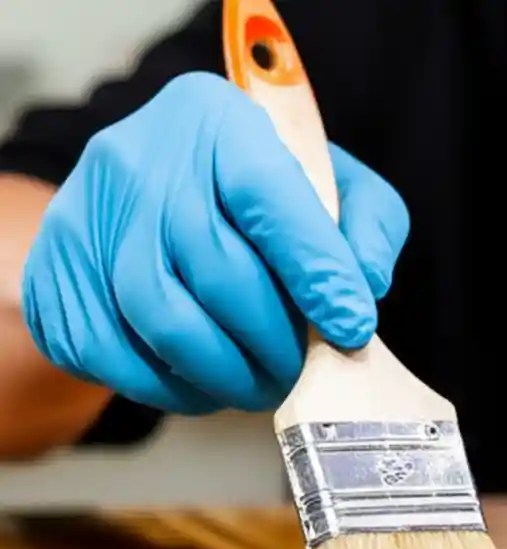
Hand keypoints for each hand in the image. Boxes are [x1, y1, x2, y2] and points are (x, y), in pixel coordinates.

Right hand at [21, 71, 408, 413]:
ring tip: (266, 386)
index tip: (352, 326)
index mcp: (217, 120)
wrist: (166, 192)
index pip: (266, 194)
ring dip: (225, 371)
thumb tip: (362, 287)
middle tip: (306, 369)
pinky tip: (210, 385)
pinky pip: (113, 353)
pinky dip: (172, 387)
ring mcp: (85, 217)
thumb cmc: (269, 196)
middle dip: (274, 337)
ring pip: (160, 316)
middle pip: (214, 265)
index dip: (314, 268)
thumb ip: (369, 225)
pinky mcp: (55, 275)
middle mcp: (138, 159)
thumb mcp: (337, 186)